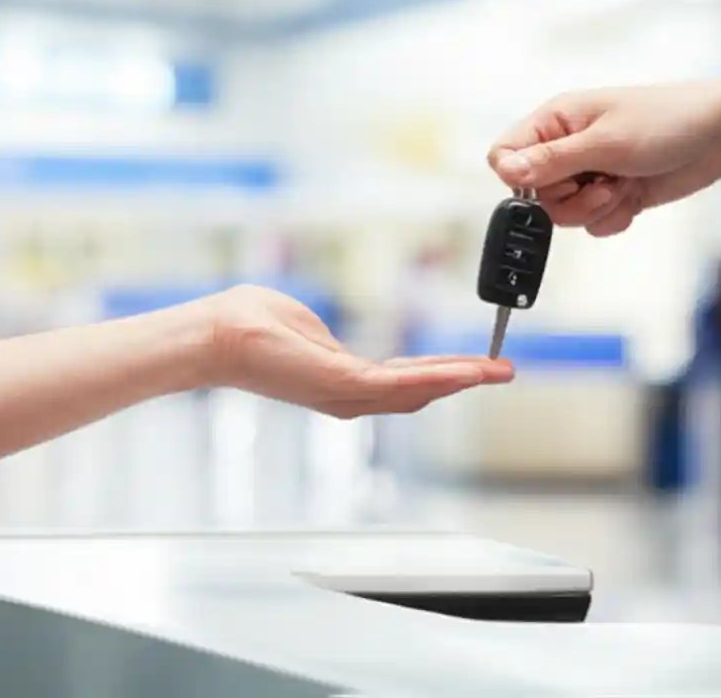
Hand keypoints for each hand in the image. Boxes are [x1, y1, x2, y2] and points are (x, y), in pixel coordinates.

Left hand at [201, 285, 512, 418]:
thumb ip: (326, 340)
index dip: (443, 375)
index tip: (476, 366)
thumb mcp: (303, 329)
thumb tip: (327, 337)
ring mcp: (344, 393)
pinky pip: (398, 382)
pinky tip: (463, 370)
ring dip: (460, 380)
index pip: (402, 382)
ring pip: (415, 391)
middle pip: (418, 393)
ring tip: (496, 372)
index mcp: (340, 382)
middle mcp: (346, 396)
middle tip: (504, 373)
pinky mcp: (339, 383)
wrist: (215, 333)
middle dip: (464, 382)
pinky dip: (435, 376)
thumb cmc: (247, 325)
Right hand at [488, 68, 720, 236]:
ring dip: (595, 210)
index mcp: (554, 121)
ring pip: (563, 215)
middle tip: (603, 184)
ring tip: (623, 187)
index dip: (517, 178)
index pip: (505, 154)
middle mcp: (565, 148)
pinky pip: (591, 224)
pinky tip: (634, 197)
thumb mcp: (605, 141)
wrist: (720, 137)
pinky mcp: (608, 196)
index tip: (549, 183)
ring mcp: (587, 174)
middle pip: (534, 196)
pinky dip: (613, 218)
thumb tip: (505, 171)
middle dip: (570, 200)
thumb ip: (552, 160)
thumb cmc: (667, 120)